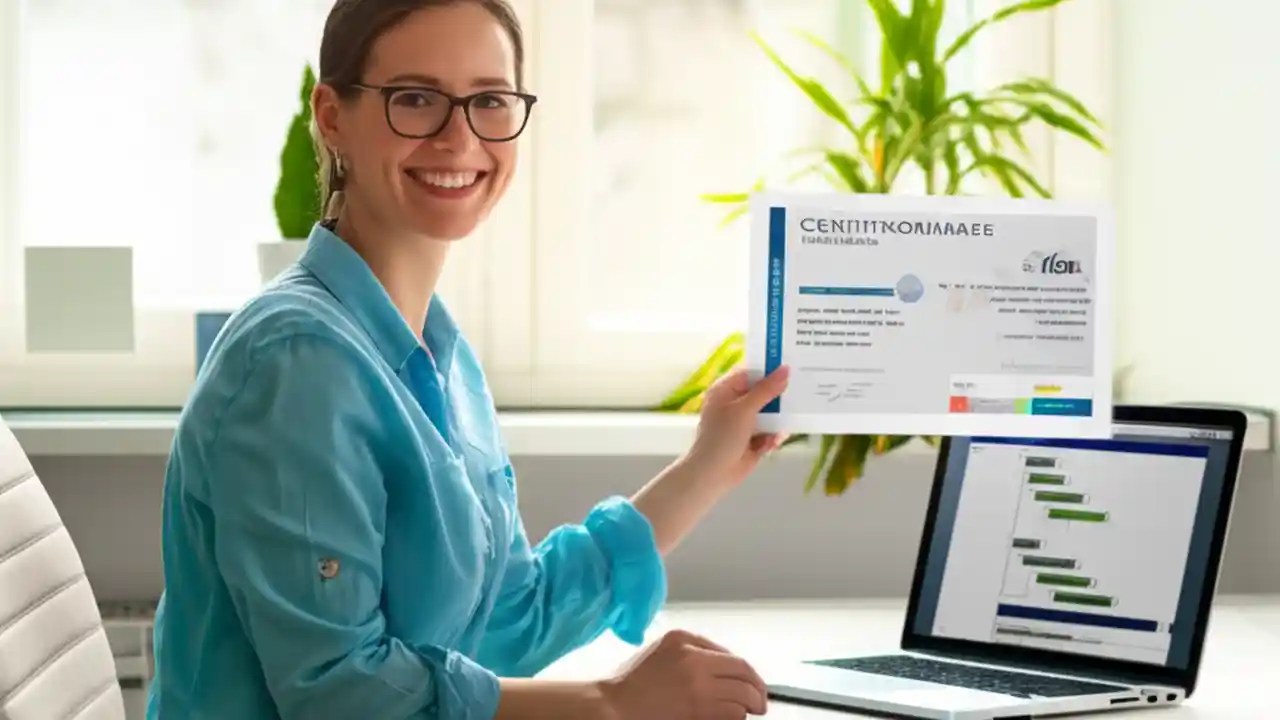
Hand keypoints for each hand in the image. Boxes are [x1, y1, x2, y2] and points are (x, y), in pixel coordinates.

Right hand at [600, 629, 768, 719]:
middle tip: (760, 702)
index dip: (746, 673)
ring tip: (749, 712)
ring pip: (742, 695)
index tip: (751, 683)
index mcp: (684, 639)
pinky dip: (737, 717)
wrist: (614, 709)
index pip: (729, 655)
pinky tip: (732, 718)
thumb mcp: (661, 652)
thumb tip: (724, 670)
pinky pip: (732, 713)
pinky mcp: (700, 710)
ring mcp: (699, 685)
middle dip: (757, 688)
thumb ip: (691, 652)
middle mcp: (695, 659)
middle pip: (743, 672)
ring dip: (749, 705)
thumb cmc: (632, 685)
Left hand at [686, 365, 790, 487]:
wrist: (713, 474)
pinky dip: (773, 436)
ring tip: (792, 418)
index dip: (768, 369)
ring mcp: (744, 423)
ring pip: (769, 414)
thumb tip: (785, 370)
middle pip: (763, 393)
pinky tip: (773, 442)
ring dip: (778, 419)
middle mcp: (734, 404)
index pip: (750, 373)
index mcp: (725, 390)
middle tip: (801, 389)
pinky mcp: (753, 440)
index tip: (791, 365)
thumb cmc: (723, 436)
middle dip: (779, 395)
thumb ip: (766, 390)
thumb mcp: (744, 409)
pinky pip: (770, 432)